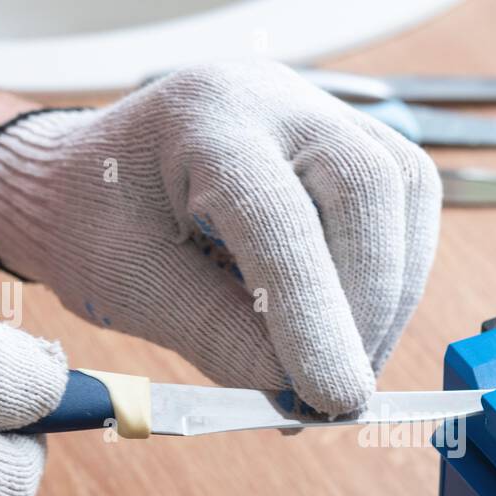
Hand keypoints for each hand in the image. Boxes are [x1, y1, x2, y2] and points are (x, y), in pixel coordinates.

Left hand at [0, 60, 441, 415]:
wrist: (91, 177)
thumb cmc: (98, 224)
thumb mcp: (130, 287)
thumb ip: (216, 335)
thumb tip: (303, 392)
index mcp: (199, 118)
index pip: (280, 216)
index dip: (315, 314)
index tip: (331, 398)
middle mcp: (272, 98)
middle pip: (366, 187)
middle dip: (366, 306)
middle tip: (335, 393)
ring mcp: (321, 111)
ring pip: (403, 194)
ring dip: (388, 299)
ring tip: (339, 367)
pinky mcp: (353, 140)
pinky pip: (405, 207)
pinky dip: (391, 281)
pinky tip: (350, 329)